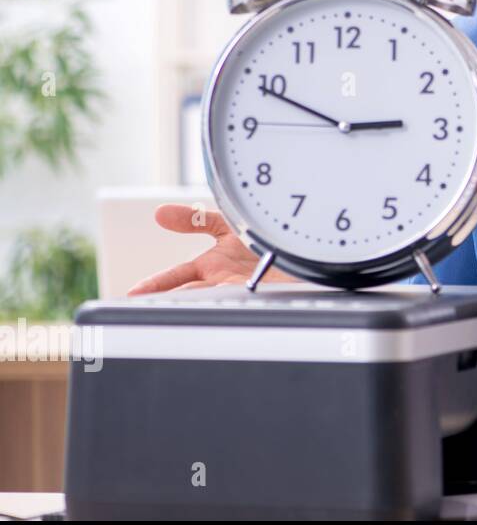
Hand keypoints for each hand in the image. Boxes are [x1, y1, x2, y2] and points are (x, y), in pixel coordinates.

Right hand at [126, 203, 295, 294]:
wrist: (296, 245)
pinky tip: (223, 302)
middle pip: (189, 293)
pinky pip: (242, 297)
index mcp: (210, 266)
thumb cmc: (261, 237)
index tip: (133, 292)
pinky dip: (231, 300)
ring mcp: (239, 288)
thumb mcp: (226, 223)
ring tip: (175, 311)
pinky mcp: (259, 291)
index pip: (175, 277)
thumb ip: (195, 218)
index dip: (155, 284)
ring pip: (212, 299)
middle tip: (146, 310)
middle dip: (170, 302)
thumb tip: (159, 213)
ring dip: (197, 304)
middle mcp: (220, 280)